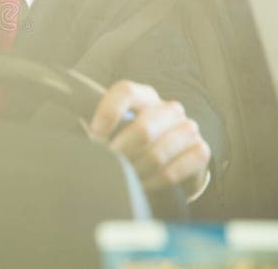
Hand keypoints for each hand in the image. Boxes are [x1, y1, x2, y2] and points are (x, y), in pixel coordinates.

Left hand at [88, 80, 210, 197]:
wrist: (172, 158)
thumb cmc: (133, 140)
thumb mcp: (116, 127)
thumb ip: (99, 126)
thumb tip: (77, 132)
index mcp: (143, 95)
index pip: (125, 91)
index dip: (107, 113)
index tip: (93, 137)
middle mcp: (168, 108)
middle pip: (143, 128)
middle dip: (120, 152)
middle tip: (106, 165)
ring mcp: (188, 128)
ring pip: (157, 152)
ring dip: (135, 170)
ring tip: (123, 178)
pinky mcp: (200, 151)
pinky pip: (172, 171)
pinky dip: (152, 181)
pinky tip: (142, 185)